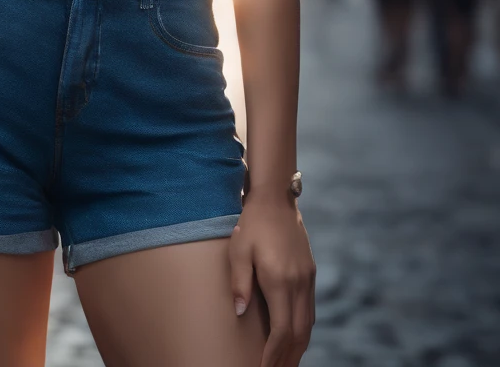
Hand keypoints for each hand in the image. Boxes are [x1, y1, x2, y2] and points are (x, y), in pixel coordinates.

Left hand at [229, 192, 315, 366]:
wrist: (276, 199)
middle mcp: (298, 283)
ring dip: (297, 348)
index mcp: (280, 280)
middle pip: (298, 334)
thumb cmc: (252, 223)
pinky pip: (310, 310)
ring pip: (307, 325)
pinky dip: (303, 330)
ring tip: (285, 363)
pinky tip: (294, 338)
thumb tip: (239, 312)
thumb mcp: (239, 249)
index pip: (281, 330)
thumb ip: (239, 282)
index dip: (273, 354)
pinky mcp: (310, 273)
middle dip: (288, 358)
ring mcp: (307, 279)